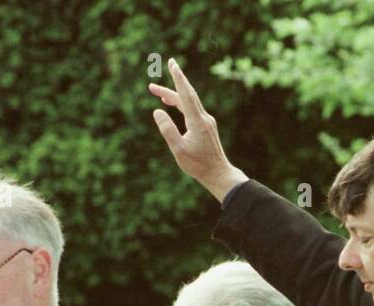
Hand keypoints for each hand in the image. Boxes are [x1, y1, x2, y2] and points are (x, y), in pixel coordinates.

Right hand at [149, 57, 247, 201]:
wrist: (218, 173)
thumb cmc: (198, 164)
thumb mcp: (178, 150)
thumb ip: (167, 130)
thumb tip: (157, 112)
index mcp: (197, 122)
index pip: (186, 95)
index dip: (178, 78)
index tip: (172, 63)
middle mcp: (204, 117)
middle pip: (186, 95)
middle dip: (173, 82)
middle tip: (161, 72)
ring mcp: (206, 121)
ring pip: (188, 102)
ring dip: (172, 96)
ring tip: (155, 92)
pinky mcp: (206, 125)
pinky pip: (191, 109)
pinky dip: (180, 103)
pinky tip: (170, 104)